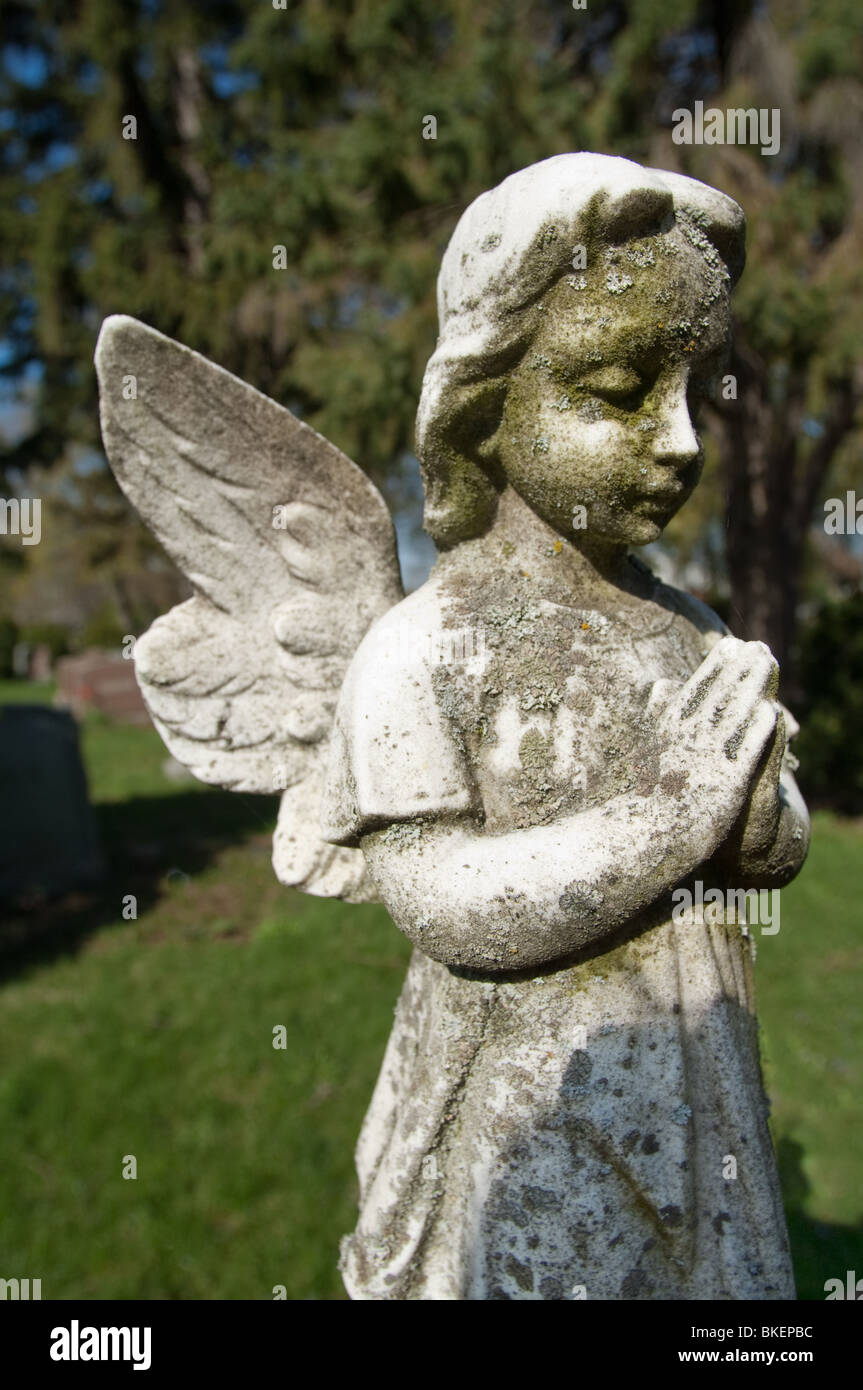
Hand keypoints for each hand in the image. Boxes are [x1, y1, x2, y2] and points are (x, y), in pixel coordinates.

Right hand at [648, 636, 779, 856]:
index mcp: (670, 729)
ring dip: (752, 686)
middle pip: (719, 694)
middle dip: (740, 667)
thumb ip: (657, 712)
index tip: (731, 644)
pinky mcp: (725, 782)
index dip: (716, 665)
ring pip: (734, 714)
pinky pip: (745, 751)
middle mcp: (689, 739)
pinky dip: (757, 730)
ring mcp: (707, 759)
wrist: (644, 836)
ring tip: (769, 664)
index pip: (696, 689)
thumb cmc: (646, 794)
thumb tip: (662, 682)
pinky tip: (771, 712)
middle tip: (759, 644)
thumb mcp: (646, 744)